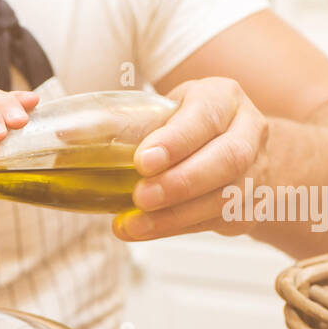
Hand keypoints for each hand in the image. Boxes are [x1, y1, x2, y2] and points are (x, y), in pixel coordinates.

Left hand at [116, 77, 268, 241]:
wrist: (238, 147)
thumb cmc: (189, 126)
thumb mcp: (166, 111)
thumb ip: (134, 125)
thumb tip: (72, 138)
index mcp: (224, 98)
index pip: (207, 115)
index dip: (177, 140)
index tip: (143, 161)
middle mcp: (248, 131)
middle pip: (227, 159)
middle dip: (180, 182)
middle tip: (140, 196)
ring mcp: (255, 171)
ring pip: (224, 198)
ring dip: (174, 215)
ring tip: (134, 223)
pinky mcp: (247, 207)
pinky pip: (215, 221)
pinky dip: (175, 228)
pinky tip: (143, 230)